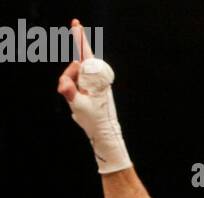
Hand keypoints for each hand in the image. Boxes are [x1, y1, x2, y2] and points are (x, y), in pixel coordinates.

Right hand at [56, 21, 130, 174]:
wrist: (104, 132)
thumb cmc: (95, 119)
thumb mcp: (80, 106)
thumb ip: (70, 93)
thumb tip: (64, 85)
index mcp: (95, 78)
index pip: (85, 54)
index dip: (79, 38)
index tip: (76, 23)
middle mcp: (93, 78)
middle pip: (74, 67)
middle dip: (68, 77)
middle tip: (73, 95)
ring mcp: (91, 83)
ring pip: (72, 76)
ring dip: (71, 87)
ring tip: (80, 101)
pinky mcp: (89, 89)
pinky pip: (74, 84)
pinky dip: (72, 92)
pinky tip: (80, 102)